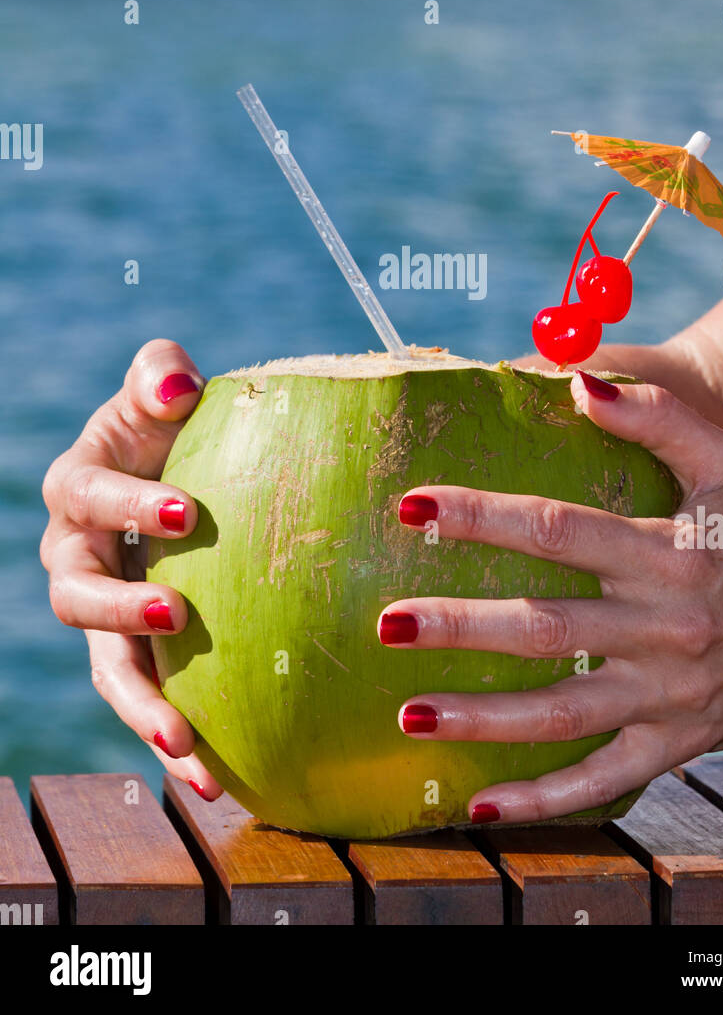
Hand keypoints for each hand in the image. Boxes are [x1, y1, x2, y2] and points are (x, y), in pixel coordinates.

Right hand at [41, 339, 221, 800]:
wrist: (190, 471)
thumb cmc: (175, 424)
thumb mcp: (163, 389)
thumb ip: (161, 375)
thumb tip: (180, 390)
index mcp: (78, 486)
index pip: (86, 492)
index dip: (124, 501)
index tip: (182, 510)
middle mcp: (77, 554)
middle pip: (73, 595)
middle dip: (117, 612)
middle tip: (175, 616)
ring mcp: (104, 612)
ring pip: (103, 668)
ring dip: (140, 707)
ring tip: (187, 747)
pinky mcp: (138, 653)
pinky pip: (146, 700)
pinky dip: (171, 739)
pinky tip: (217, 780)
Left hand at [380, 372, 722, 824]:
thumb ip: (658, 416)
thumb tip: (578, 383)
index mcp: (669, 553)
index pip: (559, 529)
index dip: (482, 516)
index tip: (413, 506)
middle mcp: (665, 627)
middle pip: (547, 629)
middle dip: (461, 627)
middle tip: (388, 625)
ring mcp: (670, 695)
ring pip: (562, 714)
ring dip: (483, 721)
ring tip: (409, 717)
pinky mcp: (677, 743)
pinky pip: (604, 778)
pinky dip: (545, 799)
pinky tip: (482, 803)